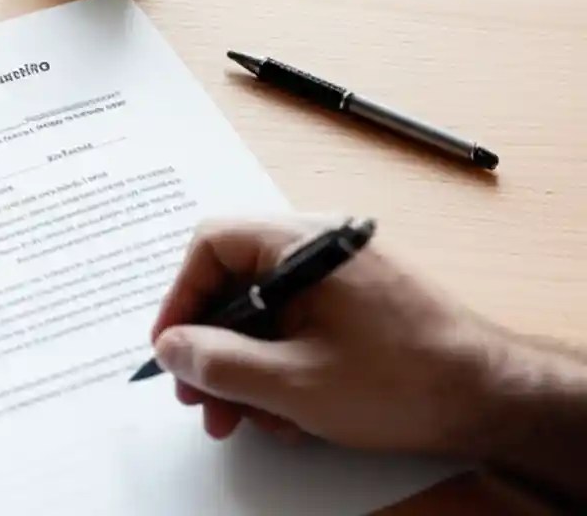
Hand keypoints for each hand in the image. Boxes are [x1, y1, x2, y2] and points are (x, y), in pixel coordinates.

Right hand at [150, 215, 504, 455]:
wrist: (492, 399)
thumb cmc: (403, 381)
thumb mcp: (292, 382)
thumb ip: (219, 362)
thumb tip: (171, 348)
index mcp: (303, 243)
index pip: (212, 245)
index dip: (180, 299)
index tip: (170, 348)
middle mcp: (320, 246)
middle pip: (235, 282)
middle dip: (213, 348)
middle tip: (200, 398)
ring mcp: (341, 273)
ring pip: (265, 311)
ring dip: (245, 367)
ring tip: (245, 419)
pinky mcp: (357, 301)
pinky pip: (297, 323)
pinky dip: (281, 365)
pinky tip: (286, 413)